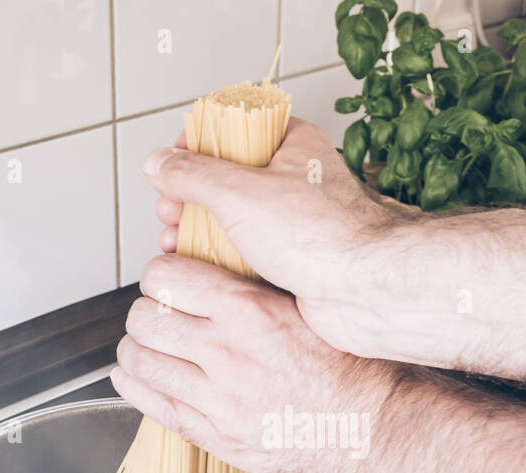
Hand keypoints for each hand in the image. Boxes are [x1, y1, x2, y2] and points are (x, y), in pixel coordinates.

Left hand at [110, 254, 405, 472]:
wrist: (375, 424)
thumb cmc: (352, 365)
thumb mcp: (304, 306)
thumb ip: (255, 291)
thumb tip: (209, 272)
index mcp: (249, 310)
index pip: (164, 277)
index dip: (160, 278)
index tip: (167, 285)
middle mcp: (228, 352)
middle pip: (143, 318)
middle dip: (145, 313)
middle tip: (156, 318)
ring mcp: (219, 398)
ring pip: (141, 361)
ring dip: (138, 351)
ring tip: (148, 348)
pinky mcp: (219, 435)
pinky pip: (154, 406)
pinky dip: (136, 387)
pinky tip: (136, 377)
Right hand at [143, 118, 430, 362]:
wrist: (367, 291)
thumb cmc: (323, 235)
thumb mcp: (240, 193)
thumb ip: (193, 175)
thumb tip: (158, 163)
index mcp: (291, 145)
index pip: (233, 128)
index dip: (195, 145)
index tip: (171, 166)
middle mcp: (294, 180)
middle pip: (226, 178)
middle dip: (188, 196)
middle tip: (170, 212)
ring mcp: (293, 222)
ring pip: (233, 219)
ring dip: (198, 230)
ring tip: (176, 242)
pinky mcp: (293, 260)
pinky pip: (245, 254)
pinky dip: (219, 259)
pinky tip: (199, 266)